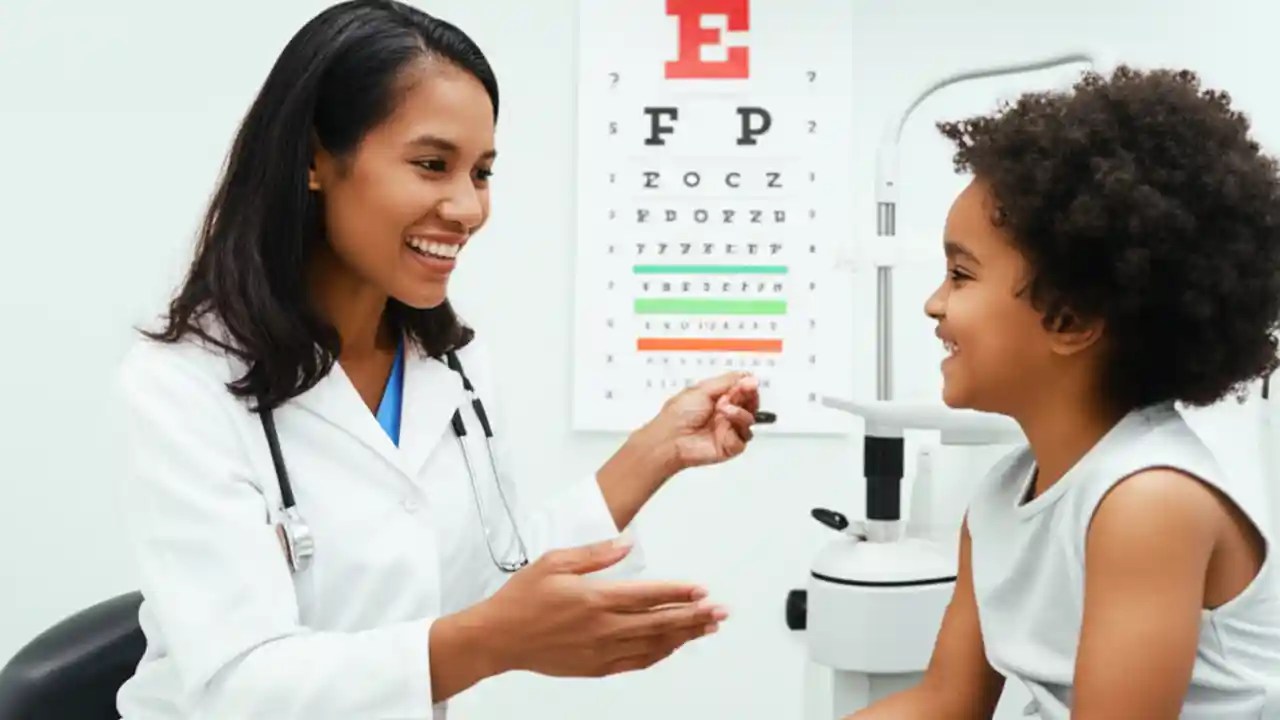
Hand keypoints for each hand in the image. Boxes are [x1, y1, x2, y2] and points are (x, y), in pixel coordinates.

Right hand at [477, 538, 725, 677]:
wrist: (498, 638)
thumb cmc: (522, 599)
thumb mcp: (555, 561)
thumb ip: (595, 554)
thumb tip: (627, 542)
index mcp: (596, 598)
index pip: (649, 596)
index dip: (679, 593)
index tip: (702, 590)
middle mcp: (603, 628)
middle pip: (660, 624)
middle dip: (695, 617)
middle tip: (721, 612)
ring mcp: (601, 651)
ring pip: (653, 645)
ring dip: (683, 636)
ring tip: (707, 628)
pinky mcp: (596, 667)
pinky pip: (637, 663)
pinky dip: (659, 654)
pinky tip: (673, 646)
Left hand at [647, 371, 762, 469]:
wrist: (671, 438)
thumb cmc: (679, 414)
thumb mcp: (703, 389)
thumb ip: (727, 381)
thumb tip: (748, 377)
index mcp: (719, 398)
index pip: (743, 390)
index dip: (748, 385)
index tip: (748, 382)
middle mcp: (726, 414)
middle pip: (750, 403)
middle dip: (748, 395)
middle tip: (742, 391)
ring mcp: (729, 430)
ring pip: (750, 418)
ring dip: (740, 410)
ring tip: (723, 407)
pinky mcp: (731, 445)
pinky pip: (745, 436)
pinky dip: (737, 426)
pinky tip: (724, 422)